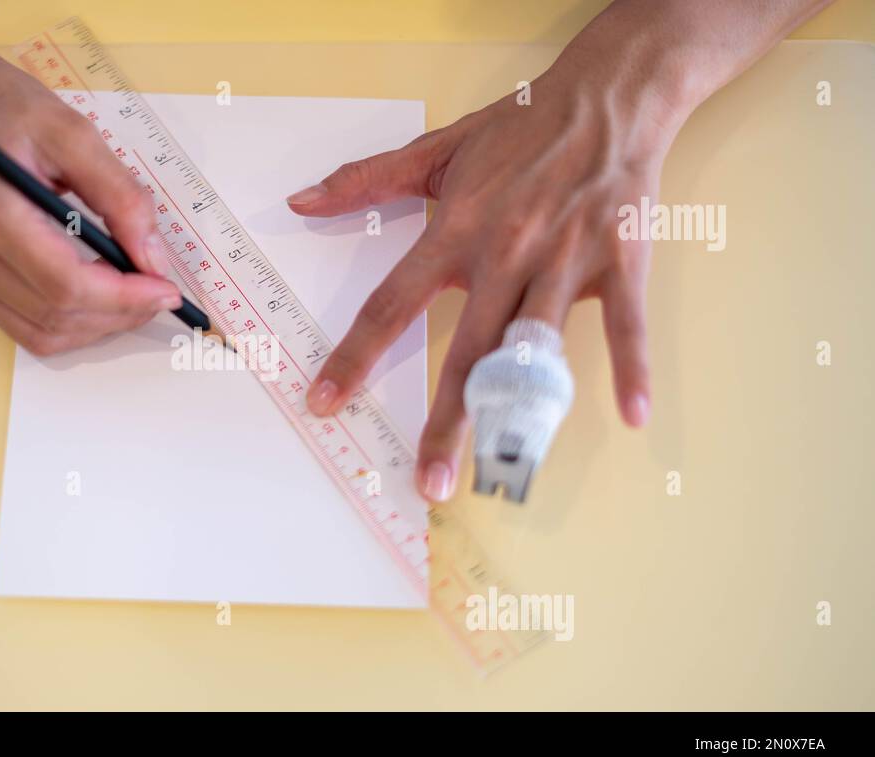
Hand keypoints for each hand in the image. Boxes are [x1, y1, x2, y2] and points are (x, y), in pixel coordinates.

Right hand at [0, 36, 181, 353]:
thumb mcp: (70, 130)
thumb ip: (119, 195)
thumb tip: (152, 259)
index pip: (66, 284)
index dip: (124, 298)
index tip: (165, 290)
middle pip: (54, 315)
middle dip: (117, 315)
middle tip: (156, 294)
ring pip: (37, 332)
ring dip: (93, 326)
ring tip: (130, 296)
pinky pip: (16, 322)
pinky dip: (63, 320)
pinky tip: (93, 295)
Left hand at [289, 65, 678, 502]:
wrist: (607, 97)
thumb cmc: (517, 129)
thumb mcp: (436, 152)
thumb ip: (365, 181)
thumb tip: (302, 201)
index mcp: (455, 231)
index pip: (390, 304)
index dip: (354, 357)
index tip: (325, 402)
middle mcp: (505, 252)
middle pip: (465, 349)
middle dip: (446, 420)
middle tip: (428, 481)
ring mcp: (563, 259)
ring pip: (537, 346)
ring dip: (525, 410)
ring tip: (509, 466)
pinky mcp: (618, 259)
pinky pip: (624, 322)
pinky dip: (631, 366)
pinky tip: (633, 414)